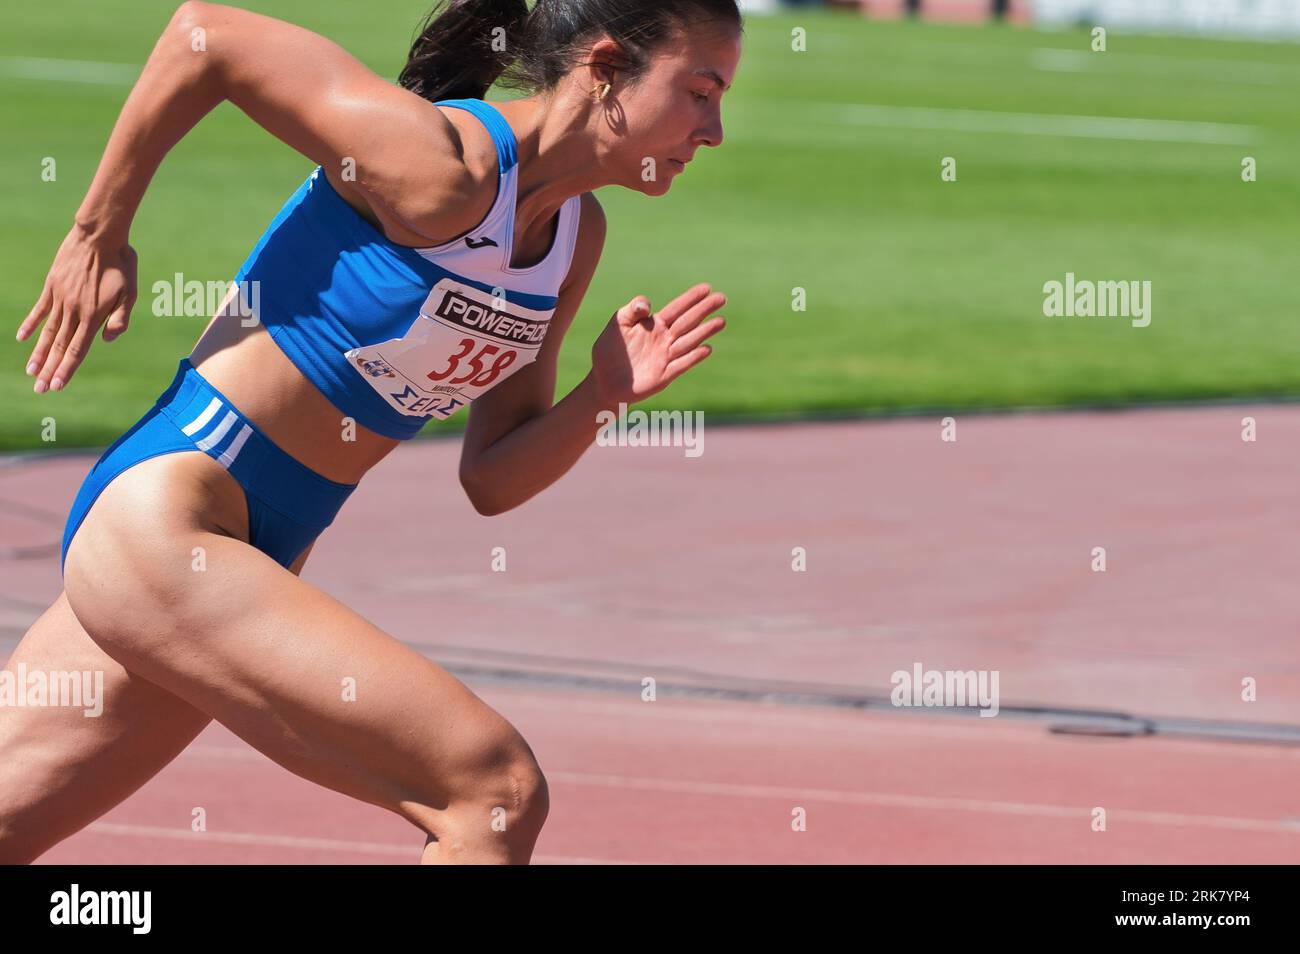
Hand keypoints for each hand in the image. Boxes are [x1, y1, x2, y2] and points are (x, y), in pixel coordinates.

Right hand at [17, 223, 137, 392]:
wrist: (99, 235)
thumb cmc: (120, 265)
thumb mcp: (129, 293)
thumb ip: (119, 319)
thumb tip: (107, 340)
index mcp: (93, 316)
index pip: (77, 350)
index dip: (67, 369)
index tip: (57, 386)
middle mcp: (74, 311)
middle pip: (59, 346)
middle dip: (49, 370)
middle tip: (40, 389)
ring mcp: (60, 299)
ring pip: (47, 332)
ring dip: (38, 353)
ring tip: (31, 372)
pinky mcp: (52, 286)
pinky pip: (40, 310)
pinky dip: (30, 325)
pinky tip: (21, 338)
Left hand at [590, 283, 725, 406]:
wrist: (603, 379)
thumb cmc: (610, 349)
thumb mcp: (618, 323)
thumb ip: (632, 310)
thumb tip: (647, 304)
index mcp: (654, 325)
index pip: (676, 308)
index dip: (691, 298)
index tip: (706, 287)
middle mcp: (664, 339)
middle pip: (687, 322)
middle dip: (704, 310)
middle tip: (722, 298)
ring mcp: (666, 357)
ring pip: (689, 341)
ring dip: (705, 332)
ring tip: (721, 321)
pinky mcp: (664, 375)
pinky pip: (681, 365)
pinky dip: (693, 357)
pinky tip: (707, 348)